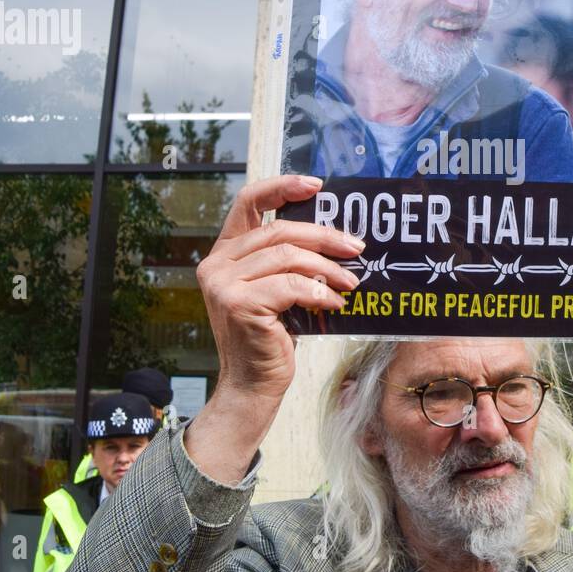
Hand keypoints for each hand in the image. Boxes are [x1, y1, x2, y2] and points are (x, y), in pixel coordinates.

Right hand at [187, 174, 362, 480]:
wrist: (252, 386)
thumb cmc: (271, 338)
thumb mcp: (277, 291)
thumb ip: (289, 261)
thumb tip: (337, 237)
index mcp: (224, 253)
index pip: (248, 202)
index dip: (282, 187)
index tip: (317, 185)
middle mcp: (216, 264)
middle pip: (279, 231)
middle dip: (324, 236)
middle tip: (356, 246)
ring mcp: (223, 284)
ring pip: (288, 257)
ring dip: (328, 267)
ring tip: (352, 280)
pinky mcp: (239, 304)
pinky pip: (291, 286)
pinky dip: (320, 291)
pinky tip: (336, 301)